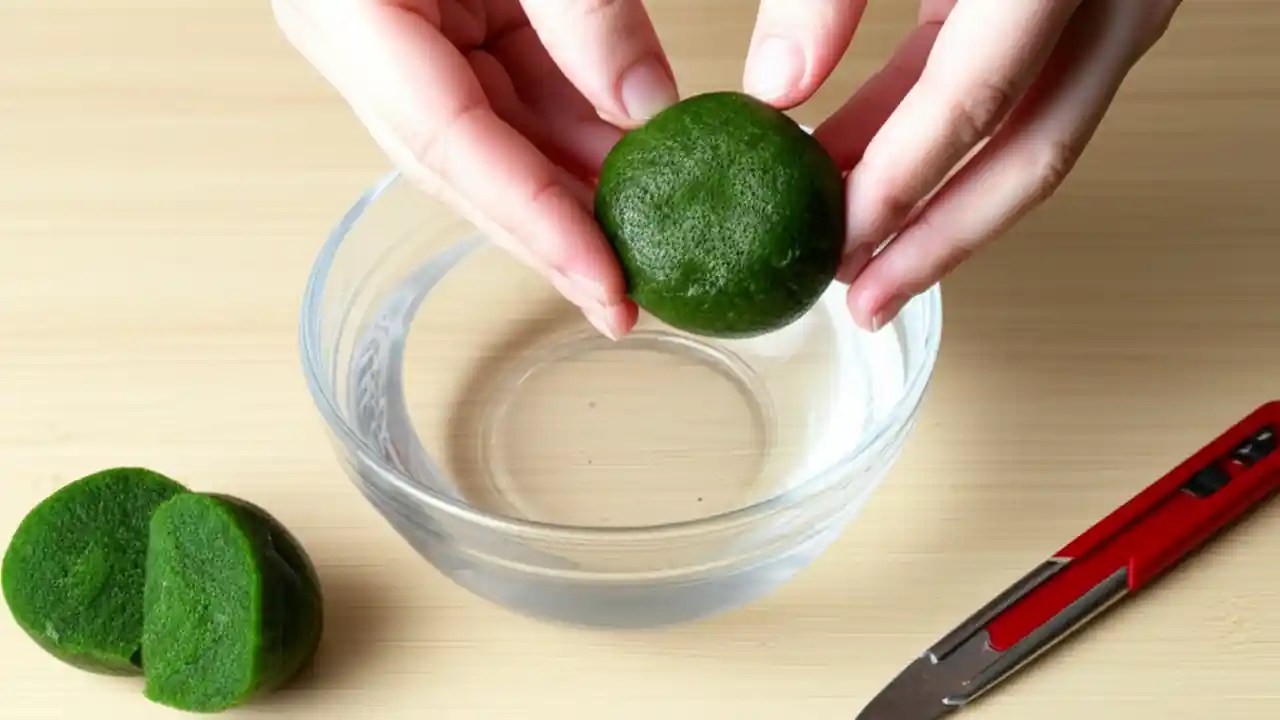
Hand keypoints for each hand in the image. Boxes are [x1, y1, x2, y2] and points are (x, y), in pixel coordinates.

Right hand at [272, 0, 682, 339]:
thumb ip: (580, 5)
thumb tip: (643, 108)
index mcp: (349, 8)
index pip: (445, 141)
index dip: (531, 220)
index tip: (608, 283)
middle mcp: (363, 40)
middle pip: (462, 166)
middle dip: (549, 234)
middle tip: (631, 299)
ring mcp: (398, 40)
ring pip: (490, 145)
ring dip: (569, 195)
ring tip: (647, 245)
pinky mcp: (440, 31)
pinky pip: (508, 102)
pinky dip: (571, 139)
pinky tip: (630, 171)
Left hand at [743, 0, 1181, 330]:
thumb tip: (776, 91)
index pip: (972, 105)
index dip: (900, 186)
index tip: (832, 245)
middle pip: (1026, 155)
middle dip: (938, 239)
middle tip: (861, 301)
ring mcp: (1111, 2)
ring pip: (1031, 136)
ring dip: (942, 201)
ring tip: (858, 259)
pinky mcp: (1080, 1)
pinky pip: (1018, 93)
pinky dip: (943, 139)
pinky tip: (871, 166)